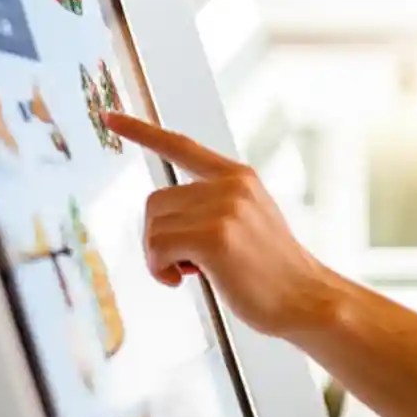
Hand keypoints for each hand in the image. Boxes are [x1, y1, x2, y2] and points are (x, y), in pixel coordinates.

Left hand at [103, 112, 338, 337]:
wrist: (307, 299)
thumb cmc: (274, 273)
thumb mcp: (251, 222)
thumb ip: (216, 207)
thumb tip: (165, 220)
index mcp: (239, 178)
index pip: (182, 146)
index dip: (142, 132)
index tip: (110, 117)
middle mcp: (231, 186)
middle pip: (155, 201)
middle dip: (157, 237)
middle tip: (182, 264)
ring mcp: (224, 209)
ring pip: (153, 227)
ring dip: (159, 258)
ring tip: (191, 273)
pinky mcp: (214, 237)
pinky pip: (157, 248)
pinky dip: (159, 270)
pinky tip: (183, 280)